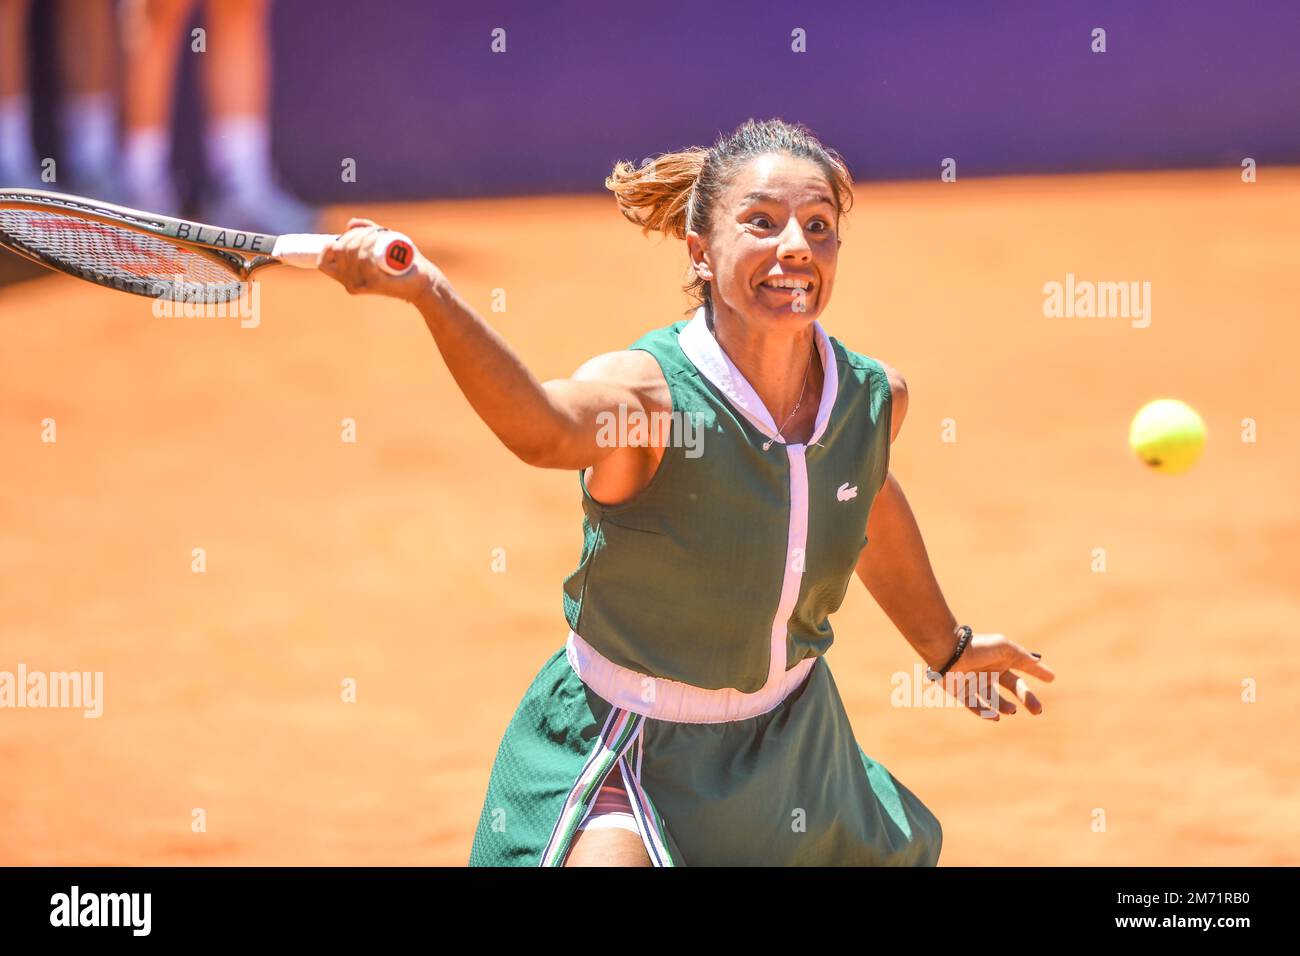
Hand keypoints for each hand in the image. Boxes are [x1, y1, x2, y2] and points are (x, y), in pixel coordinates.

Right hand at [317, 217, 446, 303]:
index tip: (346, 237)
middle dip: (354, 235)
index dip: (330, 246)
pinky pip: (364, 260)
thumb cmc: (402, 262)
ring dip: (365, 236)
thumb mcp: (381, 241)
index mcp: (345, 276)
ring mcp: (362, 285)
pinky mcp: (375, 284)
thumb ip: (366, 231)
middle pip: (339, 251)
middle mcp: (349, 283)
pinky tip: (378, 239)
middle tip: (374, 232)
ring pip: (352, 252)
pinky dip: (370, 245)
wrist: (422, 280)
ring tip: (380, 234)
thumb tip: (350, 224)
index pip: (323, 261)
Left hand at [932, 633, 1055, 720]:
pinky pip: (975, 706)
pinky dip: (985, 712)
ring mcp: (975, 682)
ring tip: (1011, 710)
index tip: (1052, 678)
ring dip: (1004, 707)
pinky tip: (995, 716)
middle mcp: (989, 671)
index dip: (1038, 672)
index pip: (1023, 668)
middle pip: (1013, 687)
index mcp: (1000, 660)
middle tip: (1037, 710)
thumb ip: (1023, 657)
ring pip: (994, 700)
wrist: (950, 651)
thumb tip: (1038, 662)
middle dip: (1026, 698)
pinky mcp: (961, 693)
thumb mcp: (1006, 648)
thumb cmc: (979, 647)